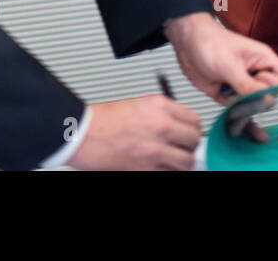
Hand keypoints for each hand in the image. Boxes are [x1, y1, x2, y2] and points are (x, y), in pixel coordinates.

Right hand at [67, 95, 201, 170]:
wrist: (82, 134)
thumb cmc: (103, 120)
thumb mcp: (139, 105)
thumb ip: (162, 113)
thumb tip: (179, 126)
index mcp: (160, 106)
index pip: (194, 119)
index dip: (193, 128)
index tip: (190, 133)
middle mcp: (161, 126)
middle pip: (195, 140)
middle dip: (191, 145)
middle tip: (185, 148)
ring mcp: (155, 149)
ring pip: (187, 161)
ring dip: (182, 161)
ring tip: (174, 160)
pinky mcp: (146, 169)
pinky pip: (170, 173)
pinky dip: (168, 171)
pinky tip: (161, 167)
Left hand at [165, 12, 277, 140]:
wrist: (186, 43)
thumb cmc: (209, 42)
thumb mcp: (230, 64)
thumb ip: (248, 85)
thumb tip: (267, 100)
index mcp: (264, 61)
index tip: (260, 83)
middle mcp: (256, 74)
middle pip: (272, 97)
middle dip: (259, 101)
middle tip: (240, 92)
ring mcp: (243, 85)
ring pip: (254, 106)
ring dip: (245, 110)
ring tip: (230, 101)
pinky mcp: (229, 94)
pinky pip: (237, 110)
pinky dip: (233, 113)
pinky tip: (227, 110)